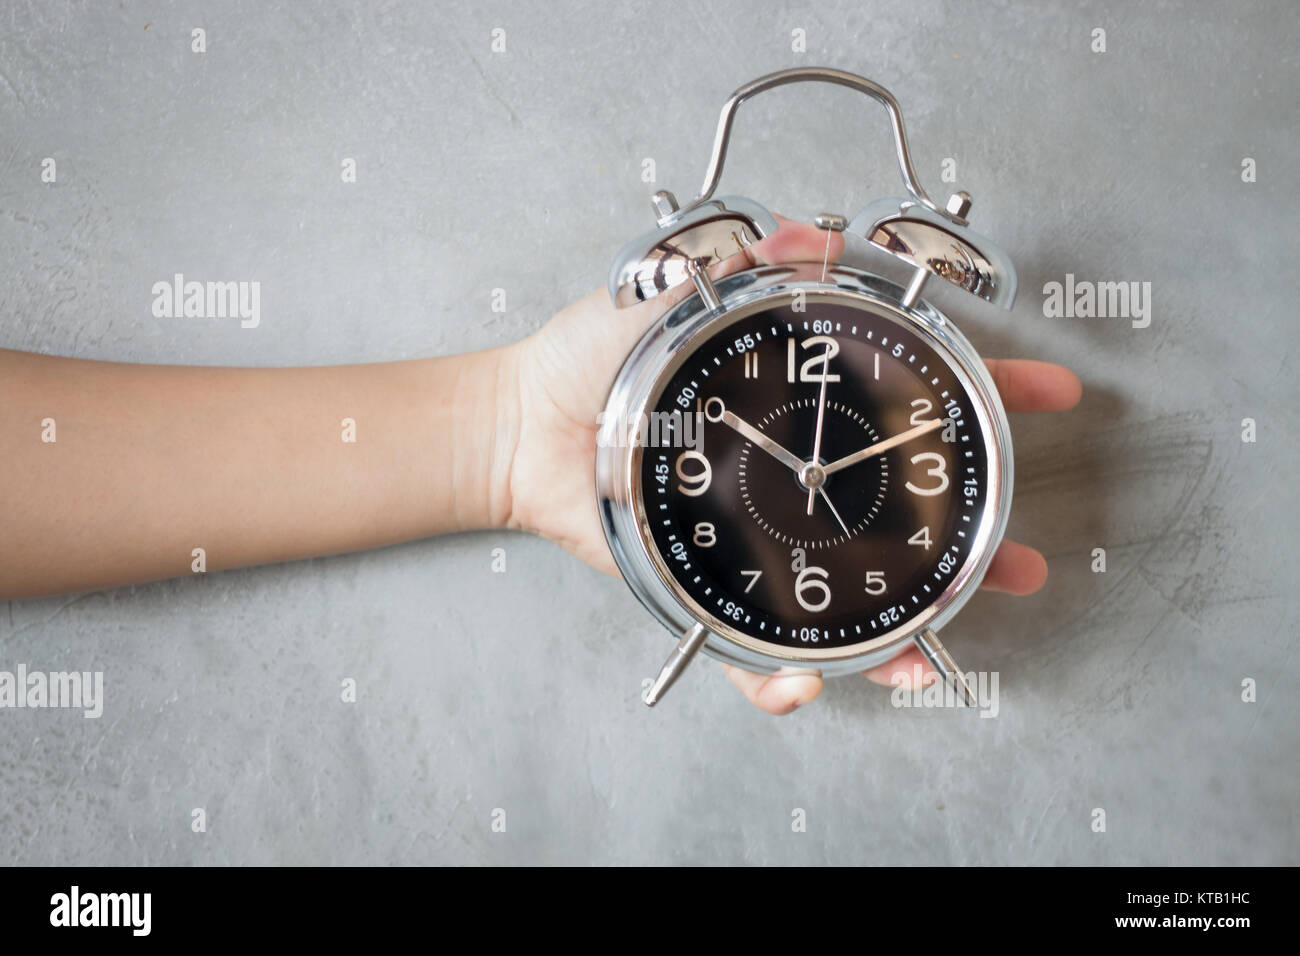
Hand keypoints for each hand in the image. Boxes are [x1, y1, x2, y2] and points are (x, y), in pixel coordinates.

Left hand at [501, 216, 1080, 714]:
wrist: (526, 427)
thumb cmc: (591, 360)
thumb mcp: (667, 296)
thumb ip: (738, 265)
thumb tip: (810, 232)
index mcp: (801, 404)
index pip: (909, 396)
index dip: (984, 395)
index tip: (1046, 395)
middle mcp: (794, 476)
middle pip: (905, 511)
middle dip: (972, 537)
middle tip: (1018, 555)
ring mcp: (759, 534)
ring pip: (851, 591)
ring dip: (907, 623)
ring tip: (942, 638)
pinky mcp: (712, 583)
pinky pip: (754, 645)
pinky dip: (781, 678)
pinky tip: (804, 684)